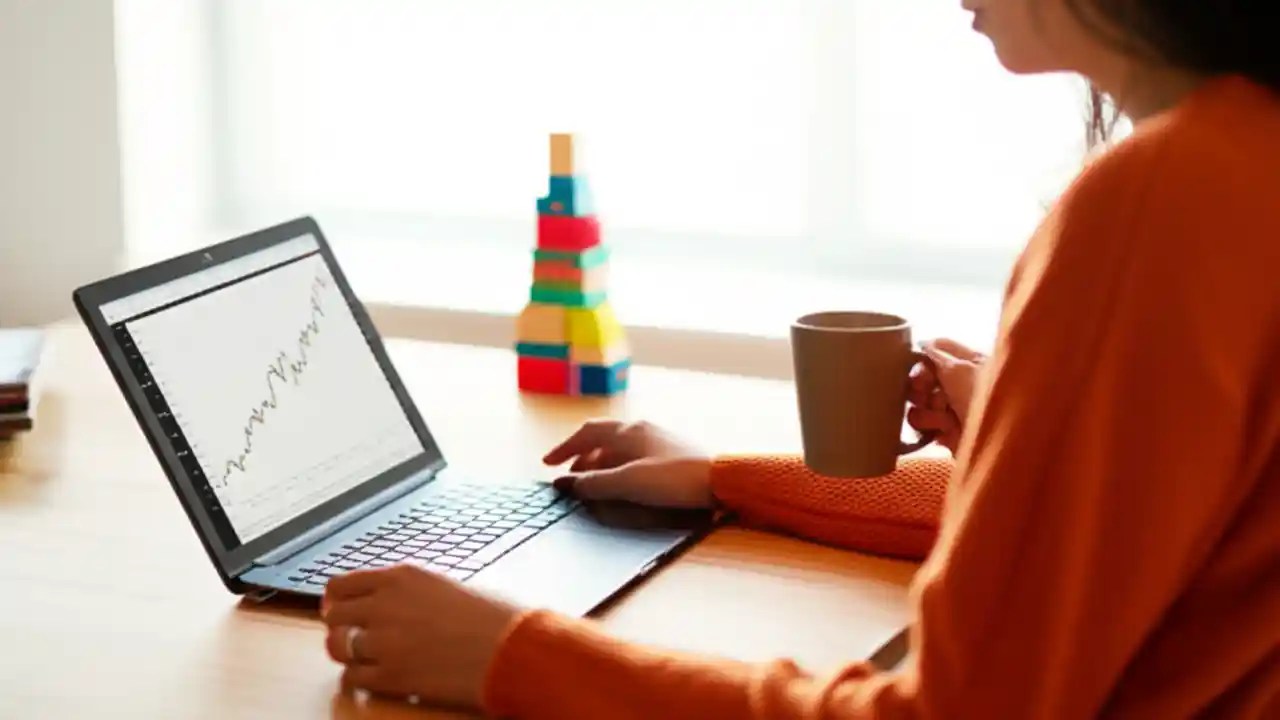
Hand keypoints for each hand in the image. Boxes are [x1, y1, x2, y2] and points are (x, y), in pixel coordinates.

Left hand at [321, 565, 518, 710]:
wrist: (509, 648)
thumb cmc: (490, 616)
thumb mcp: (443, 585)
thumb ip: (407, 591)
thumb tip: (383, 601)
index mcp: (400, 577)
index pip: (340, 585)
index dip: (335, 601)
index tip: (338, 609)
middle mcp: (385, 605)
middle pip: (333, 616)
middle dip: (338, 627)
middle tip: (349, 635)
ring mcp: (384, 641)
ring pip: (336, 647)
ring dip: (347, 653)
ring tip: (362, 657)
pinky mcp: (390, 676)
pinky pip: (352, 677)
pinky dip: (360, 678)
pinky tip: (376, 676)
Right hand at [544, 419, 713, 507]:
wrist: (723, 480)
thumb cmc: (675, 479)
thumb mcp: (628, 483)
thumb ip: (596, 483)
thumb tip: (568, 484)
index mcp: (629, 431)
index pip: (587, 433)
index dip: (565, 448)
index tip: (549, 463)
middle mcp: (643, 430)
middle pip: (603, 439)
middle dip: (583, 458)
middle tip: (571, 479)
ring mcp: (660, 440)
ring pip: (620, 448)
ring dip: (601, 464)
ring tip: (594, 484)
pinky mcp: (674, 454)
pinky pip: (636, 456)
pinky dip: (621, 468)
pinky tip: (625, 484)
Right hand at [908, 338, 987, 453]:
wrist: (1004, 443)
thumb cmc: (986, 398)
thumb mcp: (960, 369)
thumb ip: (937, 355)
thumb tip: (922, 344)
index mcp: (970, 361)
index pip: (938, 348)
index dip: (923, 355)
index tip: (920, 366)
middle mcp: (960, 383)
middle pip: (922, 376)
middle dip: (921, 388)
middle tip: (927, 395)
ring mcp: (953, 409)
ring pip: (919, 403)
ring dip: (929, 412)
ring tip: (947, 420)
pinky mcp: (948, 433)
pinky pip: (922, 427)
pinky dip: (931, 429)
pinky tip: (946, 433)